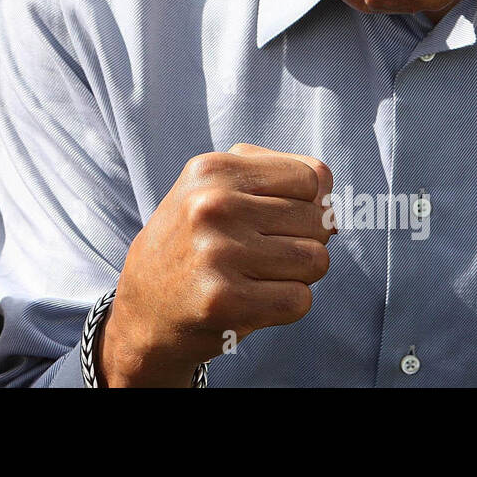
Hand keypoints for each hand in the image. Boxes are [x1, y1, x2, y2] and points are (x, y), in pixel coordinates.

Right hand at [98, 143, 334, 386]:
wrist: (145, 307)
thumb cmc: (195, 240)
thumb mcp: (219, 187)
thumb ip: (279, 173)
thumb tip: (332, 201)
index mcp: (213, 169)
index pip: (312, 176)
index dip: (307, 201)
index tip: (275, 218)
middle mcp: (213, 205)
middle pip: (319, 219)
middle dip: (304, 239)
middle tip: (262, 252)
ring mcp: (218, 253)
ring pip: (317, 260)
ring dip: (298, 274)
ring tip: (257, 275)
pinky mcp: (225, 301)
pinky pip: (300, 300)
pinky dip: (287, 305)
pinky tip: (254, 300)